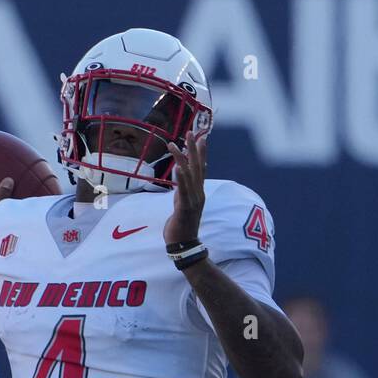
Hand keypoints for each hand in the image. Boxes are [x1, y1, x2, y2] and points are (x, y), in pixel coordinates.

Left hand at [162, 132, 206, 248]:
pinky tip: (178, 167)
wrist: (185, 245)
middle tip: (191, 133)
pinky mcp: (185, 208)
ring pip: (188, 176)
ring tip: (175, 145)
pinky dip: (181, 179)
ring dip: (182, 159)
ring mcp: (193, 201)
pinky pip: (183, 191)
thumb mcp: (182, 204)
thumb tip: (180, 179)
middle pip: (197, 168)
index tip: (201, 137)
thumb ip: (182, 191)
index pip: (201, 169)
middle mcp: (198, 194)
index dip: (201, 153)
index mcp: (198, 193)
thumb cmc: (182, 226)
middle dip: (193, 149)